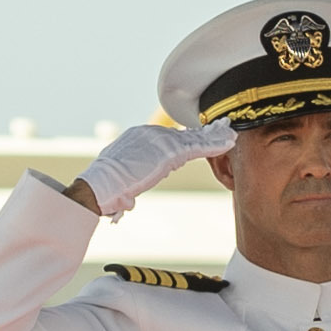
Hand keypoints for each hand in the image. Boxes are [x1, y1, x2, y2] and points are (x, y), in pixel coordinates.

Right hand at [74, 119, 236, 215]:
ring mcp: (159, 141)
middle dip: (203, 134)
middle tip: (221, 130)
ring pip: (193, 138)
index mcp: (137, 137)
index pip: (167, 137)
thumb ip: (127, 185)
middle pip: (183, 134)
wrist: (101, 185)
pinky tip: (228, 143)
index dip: (185, 140)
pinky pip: (197, 147)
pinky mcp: (169, 151)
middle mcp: (149, 133)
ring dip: (214, 137)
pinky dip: (214, 145)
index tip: (199, 140)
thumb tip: (127, 201)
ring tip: (230, 135)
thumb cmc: (105, 190)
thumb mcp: (118, 182)